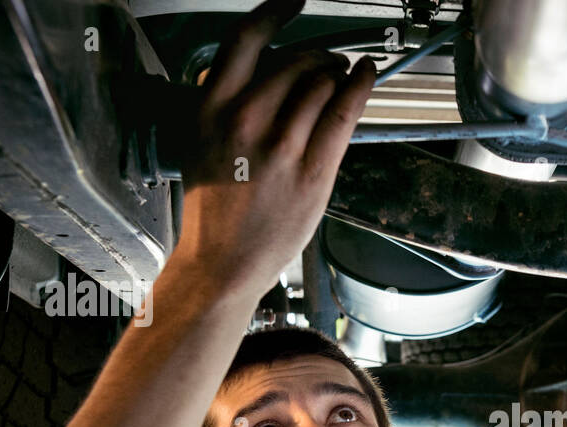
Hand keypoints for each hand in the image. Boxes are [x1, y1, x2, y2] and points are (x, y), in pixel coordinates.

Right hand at [172, 0, 375, 301]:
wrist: (222, 261)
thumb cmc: (214, 207)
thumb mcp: (200, 142)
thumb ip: (223, 103)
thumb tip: (259, 71)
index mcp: (210, 108)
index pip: (246, 40)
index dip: (274, 10)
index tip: (292, 0)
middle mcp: (244, 120)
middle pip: (294, 61)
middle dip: (318, 55)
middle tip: (328, 60)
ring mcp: (281, 146)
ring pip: (321, 84)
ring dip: (338, 73)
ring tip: (343, 74)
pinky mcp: (312, 170)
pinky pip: (343, 113)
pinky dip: (360, 86)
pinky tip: (366, 74)